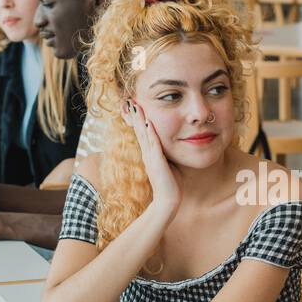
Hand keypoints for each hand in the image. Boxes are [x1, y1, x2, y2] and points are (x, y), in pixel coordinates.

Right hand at [123, 100, 180, 219]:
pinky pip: (153, 144)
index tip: (136, 106)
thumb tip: (171, 147)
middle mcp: (147, 154)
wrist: (168, 201)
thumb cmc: (170, 185)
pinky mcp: (157, 162)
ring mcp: (151, 157)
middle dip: (135, 115)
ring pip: (144, 135)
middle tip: (130, 101)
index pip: (142, 133)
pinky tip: (148, 123)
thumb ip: (166, 155)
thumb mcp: (168, 165)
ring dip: (140, 120)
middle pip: (139, 130)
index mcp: (150, 154)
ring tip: (136, 106)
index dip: (138, 120)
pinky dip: (151, 133)